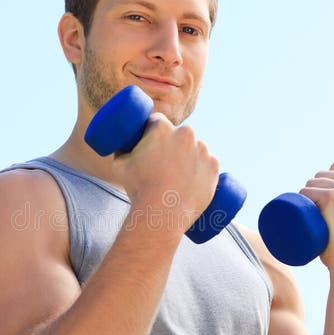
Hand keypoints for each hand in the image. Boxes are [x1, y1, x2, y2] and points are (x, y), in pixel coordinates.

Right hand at [113, 113, 219, 237]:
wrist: (163, 213)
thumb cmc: (139, 188)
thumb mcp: (120, 166)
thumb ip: (120, 150)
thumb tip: (121, 145)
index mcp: (161, 127)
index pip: (157, 121)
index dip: (152, 131)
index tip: (151, 143)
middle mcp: (185, 133)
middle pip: (179, 134)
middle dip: (172, 144)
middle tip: (163, 162)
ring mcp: (202, 149)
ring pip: (196, 148)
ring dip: (189, 156)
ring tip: (178, 175)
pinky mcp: (214, 166)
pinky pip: (209, 163)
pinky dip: (203, 169)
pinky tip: (193, 179)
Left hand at [299, 161, 333, 273]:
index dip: (326, 182)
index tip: (330, 203)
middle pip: (322, 174)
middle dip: (315, 190)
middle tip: (323, 214)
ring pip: (311, 183)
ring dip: (307, 197)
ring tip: (317, 216)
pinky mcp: (332, 197)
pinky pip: (305, 192)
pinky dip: (301, 200)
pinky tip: (308, 212)